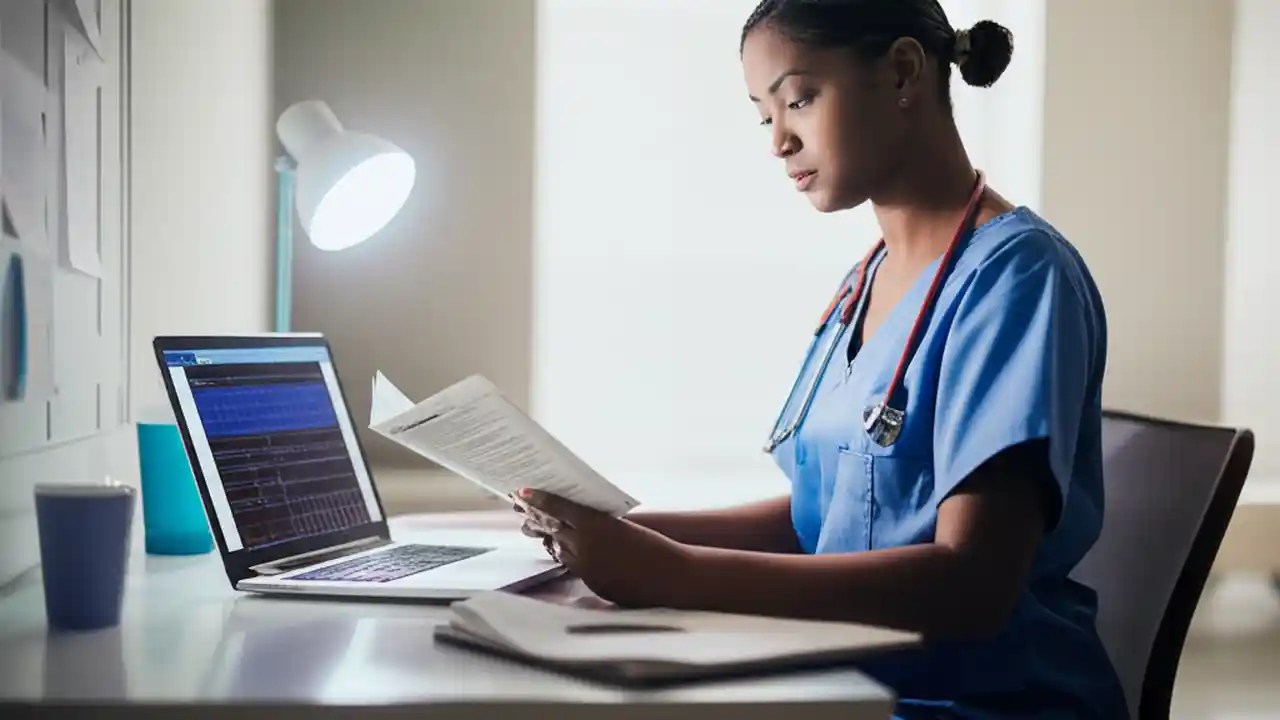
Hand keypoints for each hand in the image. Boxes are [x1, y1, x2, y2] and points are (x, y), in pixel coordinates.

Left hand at [515, 489, 694, 607]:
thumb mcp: (624, 528)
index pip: (559, 509)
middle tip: (529, 512)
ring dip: (556, 541)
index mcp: (595, 526)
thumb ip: (599, 526)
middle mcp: (585, 547)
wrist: (671, 576)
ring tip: (548, 531)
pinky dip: (573, 559)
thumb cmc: (655, 546)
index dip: (540, 499)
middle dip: (542, 521)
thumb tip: (582, 523)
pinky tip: (575, 553)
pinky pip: (576, 568)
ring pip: (561, 552)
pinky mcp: (593, 585)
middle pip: (554, 531)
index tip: (523, 492)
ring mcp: (587, 569)